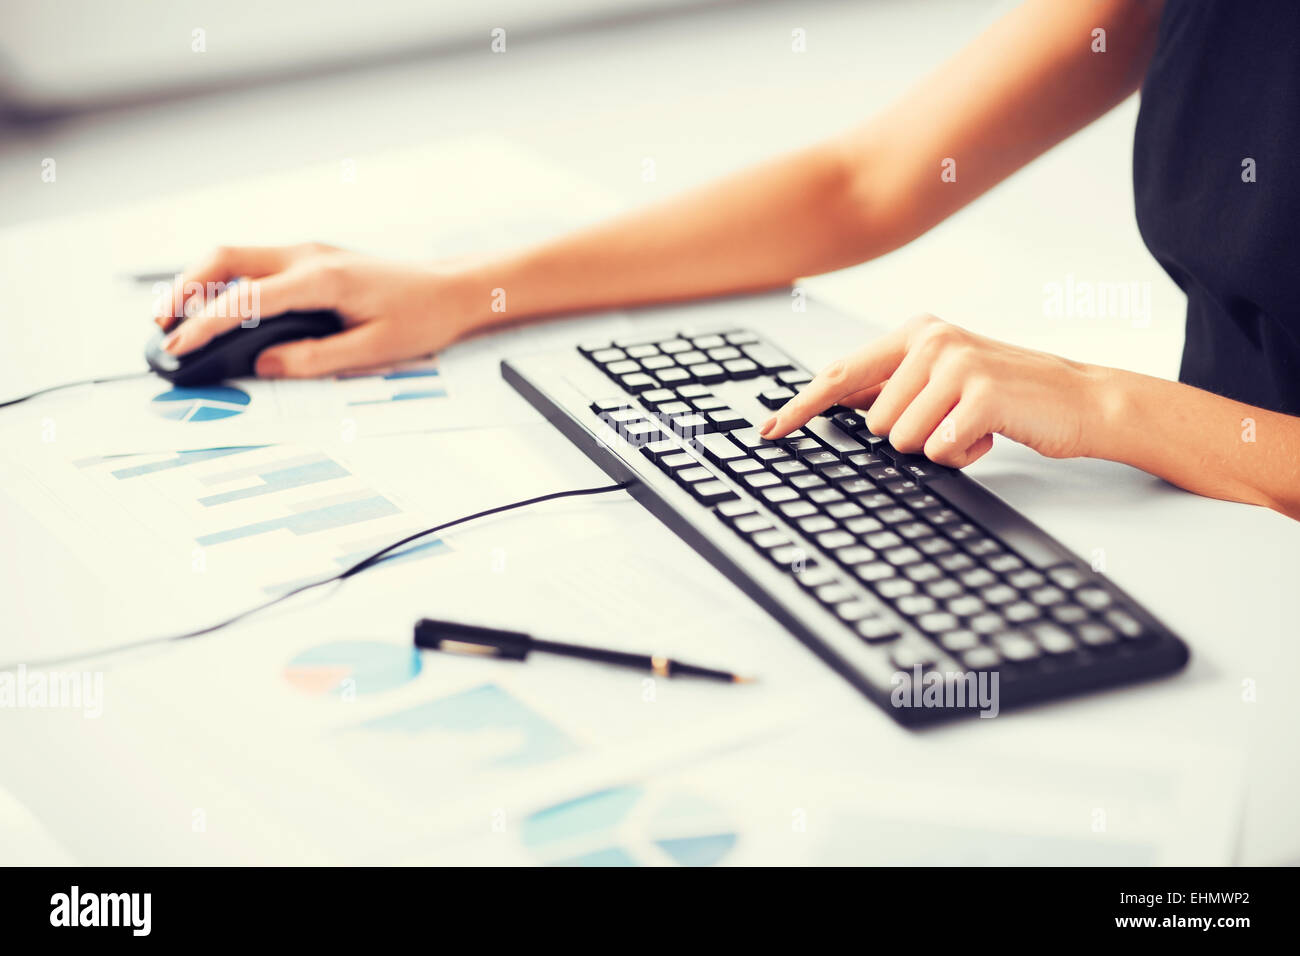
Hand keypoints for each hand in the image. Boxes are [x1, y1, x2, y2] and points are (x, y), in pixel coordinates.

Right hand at [152, 243, 485, 377]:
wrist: (450, 289)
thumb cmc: (420, 318)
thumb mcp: (372, 350)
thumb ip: (314, 360)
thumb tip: (262, 366)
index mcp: (321, 278)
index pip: (246, 298)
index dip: (205, 323)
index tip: (178, 346)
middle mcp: (307, 255)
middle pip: (224, 257)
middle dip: (183, 287)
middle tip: (160, 326)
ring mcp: (307, 251)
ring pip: (234, 256)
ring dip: (199, 281)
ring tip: (176, 319)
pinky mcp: (310, 258)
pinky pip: (255, 264)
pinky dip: (224, 282)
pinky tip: (214, 308)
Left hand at [760, 314, 1106, 465]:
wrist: (1082, 399)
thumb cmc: (1009, 394)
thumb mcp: (944, 376)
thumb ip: (893, 383)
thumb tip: (833, 400)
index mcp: (917, 333)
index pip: (841, 375)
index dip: (800, 407)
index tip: (768, 430)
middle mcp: (932, 340)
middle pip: (875, 423)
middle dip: (911, 436)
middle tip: (955, 419)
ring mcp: (958, 364)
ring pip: (903, 441)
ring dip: (938, 447)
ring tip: (975, 424)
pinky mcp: (982, 395)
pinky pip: (939, 450)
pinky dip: (963, 455)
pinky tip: (991, 433)